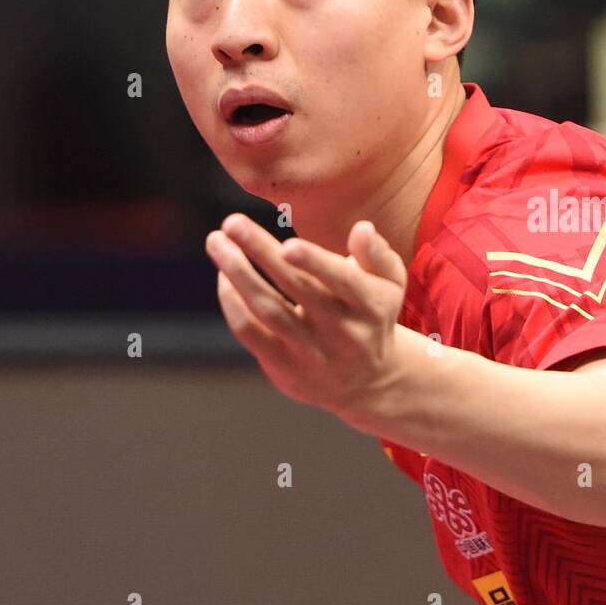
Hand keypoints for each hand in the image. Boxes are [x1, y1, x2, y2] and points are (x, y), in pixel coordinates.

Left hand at [205, 212, 407, 422]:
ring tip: (216, 241)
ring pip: (267, 310)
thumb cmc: (372, 315)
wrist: (367, 382)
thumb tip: (362, 229)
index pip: (343, 282)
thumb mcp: (389, 284)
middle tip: (232, 222)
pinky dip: (233, 302)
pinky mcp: (284, 367)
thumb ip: (376, 253)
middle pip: (296, 288)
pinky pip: (250, 332)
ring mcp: (311, 353)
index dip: (315, 263)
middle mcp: (342, 332)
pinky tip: (224, 275)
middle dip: (261, 252)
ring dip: (237, 273)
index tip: (288, 245)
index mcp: (371, 306)